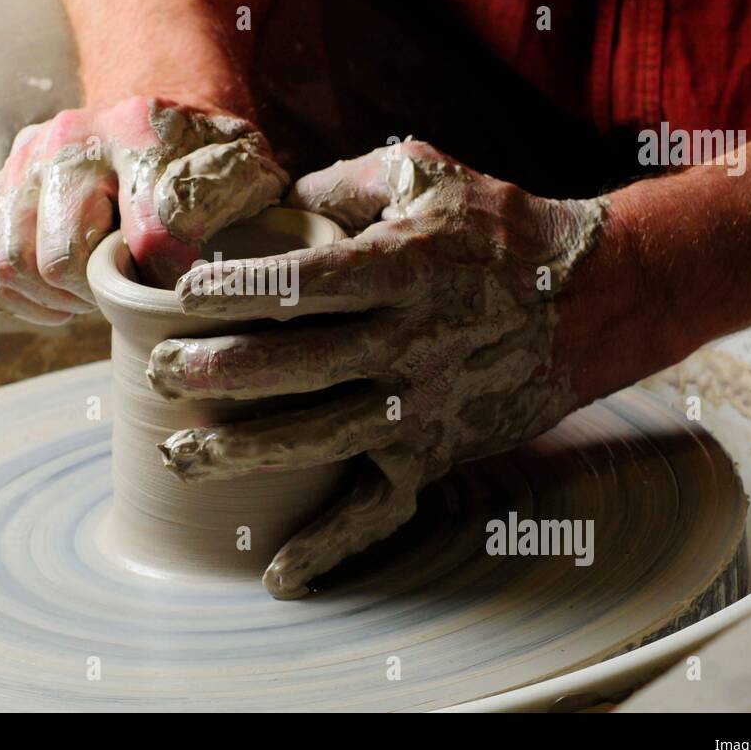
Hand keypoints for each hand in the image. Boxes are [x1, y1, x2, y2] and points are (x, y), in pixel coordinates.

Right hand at [0, 96, 287, 322]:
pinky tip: (67, 297)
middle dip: (100, 295)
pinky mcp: (1, 187)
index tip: (184, 290)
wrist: (155, 95)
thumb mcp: (246, 166)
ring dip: (58, 301)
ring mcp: (27, 162)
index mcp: (145, 129)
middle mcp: (73, 138)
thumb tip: (238, 272)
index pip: (153, 233)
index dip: (171, 281)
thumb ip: (246, 209)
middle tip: (130, 297)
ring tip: (97, 296)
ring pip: (16, 265)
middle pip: (65, 257)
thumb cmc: (205, 151)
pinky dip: (28, 300)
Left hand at [147, 140, 608, 597]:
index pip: (305, 284)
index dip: (238, 291)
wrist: (591, 300)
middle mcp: (410, 342)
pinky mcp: (436, 453)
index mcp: (403, 268)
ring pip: (320, 440)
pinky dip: (332, 547)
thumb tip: (268, 201)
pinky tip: (278, 575)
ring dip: (243, 454)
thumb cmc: (499, 230)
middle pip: (297, 368)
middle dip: (218, 374)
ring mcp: (422, 407)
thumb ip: (343, 182)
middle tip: (159, 373)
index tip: (183, 295)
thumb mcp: (426, 174)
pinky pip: (381, 509)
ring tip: (180, 456)